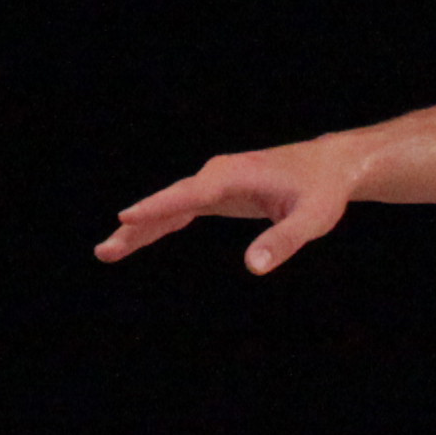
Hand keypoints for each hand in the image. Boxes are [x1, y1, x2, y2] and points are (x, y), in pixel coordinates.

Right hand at [101, 137, 365, 272]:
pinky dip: (158, 224)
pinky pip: (180, 211)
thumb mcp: (311, 220)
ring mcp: (213, 183)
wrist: (330, 167)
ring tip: (108, 253)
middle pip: (168, 203)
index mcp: (232, 177)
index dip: (157, 208)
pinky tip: (137, 239)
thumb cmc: (322, 192)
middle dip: (135, 226)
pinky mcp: (217, 193)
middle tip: (105, 251)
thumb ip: (282, 242)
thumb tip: (254, 267)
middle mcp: (216, 176)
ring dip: (139, 230)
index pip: (188, 196)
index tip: (126, 218)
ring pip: (169, 208)